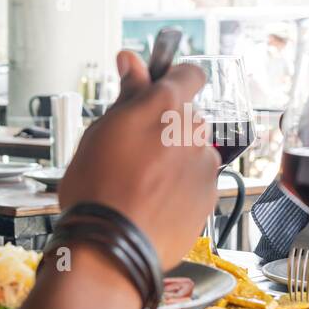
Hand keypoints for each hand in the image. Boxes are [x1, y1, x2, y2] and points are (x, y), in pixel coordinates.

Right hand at [59, 51, 220, 268]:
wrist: (110, 247)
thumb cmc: (98, 189)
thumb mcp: (101, 131)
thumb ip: (127, 94)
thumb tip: (132, 61)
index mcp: (166, 106)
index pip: (189, 73)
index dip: (174, 79)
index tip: (158, 90)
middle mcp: (194, 131)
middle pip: (186, 118)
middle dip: (166, 128)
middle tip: (133, 150)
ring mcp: (205, 165)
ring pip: (191, 152)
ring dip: (173, 160)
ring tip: (139, 184)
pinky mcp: (210, 196)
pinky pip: (196, 182)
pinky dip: (180, 188)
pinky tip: (152, 202)